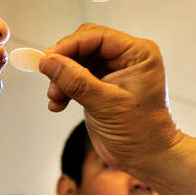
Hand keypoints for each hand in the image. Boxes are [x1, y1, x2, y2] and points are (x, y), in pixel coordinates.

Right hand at [37, 23, 195, 194]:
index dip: (69, 45)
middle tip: (50, 81)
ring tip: (55, 98)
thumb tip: (48, 61)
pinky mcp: (102, 84)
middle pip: (84, 45)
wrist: (147, 158)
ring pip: (77, 61)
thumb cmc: (139, 132)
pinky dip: (65, 88)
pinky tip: (58, 104)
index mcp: (138, 53)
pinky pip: (77, 77)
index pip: (97, 36)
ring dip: (62, 78)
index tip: (48, 59)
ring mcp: (114, 71)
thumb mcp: (105, 104)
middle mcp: (127, 57)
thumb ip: (75, 81)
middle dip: (64, 63)